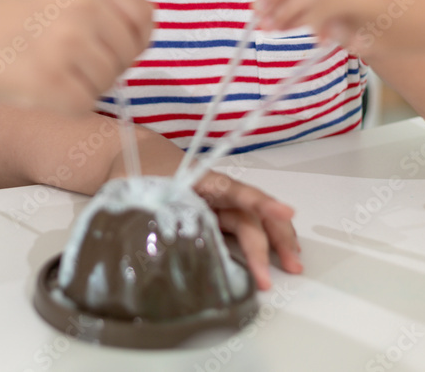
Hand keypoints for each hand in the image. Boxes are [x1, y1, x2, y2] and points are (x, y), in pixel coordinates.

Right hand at [0, 0, 152, 112]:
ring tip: (46, 71)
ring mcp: (70, 45)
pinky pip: (84, 103)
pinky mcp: (55, 81)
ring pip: (108, 82)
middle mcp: (85, 8)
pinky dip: (64, 104)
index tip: (121, 47)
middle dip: (107, 65)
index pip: (143, 15)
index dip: (136, 37)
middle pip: (128, 53)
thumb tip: (138, 29)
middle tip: (71, 64)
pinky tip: (37, 87)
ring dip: (83, 85)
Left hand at [109, 128, 301, 287]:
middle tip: (289, 268)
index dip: (260, 203)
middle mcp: (215, 191)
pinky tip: (276, 257)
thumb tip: (142, 234)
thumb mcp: (130, 187)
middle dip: (273, 239)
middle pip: (251, 213)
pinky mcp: (214, 216)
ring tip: (294, 266)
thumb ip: (139, 209)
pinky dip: (263, 241)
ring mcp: (217, 203)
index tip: (286, 212)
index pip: (235, 191)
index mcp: (199, 181)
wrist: (133, 155)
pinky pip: (244, 228)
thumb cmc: (135, 171)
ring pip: (253, 222)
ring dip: (276, 242)